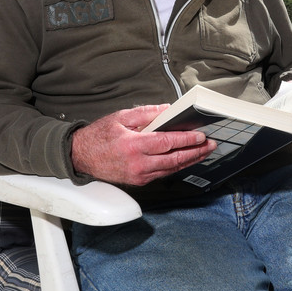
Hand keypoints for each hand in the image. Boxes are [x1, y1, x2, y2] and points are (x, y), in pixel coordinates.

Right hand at [70, 105, 215, 185]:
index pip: (167, 142)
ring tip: (204, 152)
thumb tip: (168, 109)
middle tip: (210, 145)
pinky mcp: (139, 181)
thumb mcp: (121, 117)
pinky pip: (163, 173)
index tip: (201, 136)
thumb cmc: (99, 136)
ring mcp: (139, 175)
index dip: (187, 140)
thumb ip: (146, 113)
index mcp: (133, 145)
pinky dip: (177, 166)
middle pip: (174, 159)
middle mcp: (137, 164)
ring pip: (171, 169)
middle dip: (195, 152)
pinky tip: (187, 160)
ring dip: (190, 160)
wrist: (81, 157)